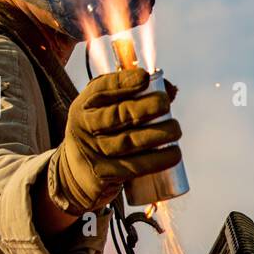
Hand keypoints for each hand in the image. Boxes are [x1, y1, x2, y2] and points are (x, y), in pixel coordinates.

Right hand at [47, 68, 181, 215]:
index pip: (101, 89)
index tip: (145, 77)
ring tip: (175, 129)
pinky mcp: (104, 175)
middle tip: (165, 103)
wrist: (77, 176)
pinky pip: (135, 166)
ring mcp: (92, 153)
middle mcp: (83, 128)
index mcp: (84, 106)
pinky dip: (158, 160)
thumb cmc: (102, 136)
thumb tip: (171, 89)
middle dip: (144, 107)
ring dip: (157, 134)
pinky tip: (174, 154)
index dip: (124, 82)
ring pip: (128, 141)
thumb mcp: (106, 111)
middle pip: (116, 115)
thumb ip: (136, 97)